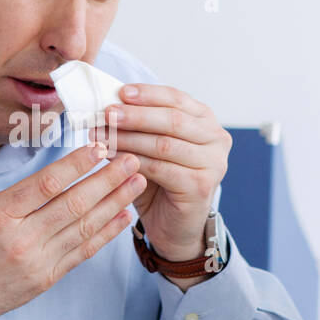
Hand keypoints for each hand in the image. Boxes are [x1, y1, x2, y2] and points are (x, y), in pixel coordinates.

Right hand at [0, 127, 146, 319]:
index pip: (46, 184)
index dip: (76, 164)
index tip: (99, 147)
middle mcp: (20, 240)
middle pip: (74, 204)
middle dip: (108, 179)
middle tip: (133, 158)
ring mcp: (36, 263)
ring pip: (84, 228)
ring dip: (114, 203)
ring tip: (138, 182)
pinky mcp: (44, 280)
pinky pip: (82, 253)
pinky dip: (106, 234)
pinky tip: (124, 217)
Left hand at [90, 84, 230, 262]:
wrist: (174, 226)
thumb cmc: (160, 181)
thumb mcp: (150, 145)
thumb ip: (139, 124)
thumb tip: (107, 105)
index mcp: (205, 120)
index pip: (176, 98)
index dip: (148, 94)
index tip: (120, 93)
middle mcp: (216, 138)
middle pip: (172, 119)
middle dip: (135, 115)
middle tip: (107, 114)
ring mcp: (213, 162)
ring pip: (164, 143)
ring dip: (129, 138)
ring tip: (102, 137)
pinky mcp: (201, 185)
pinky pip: (161, 168)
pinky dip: (134, 161)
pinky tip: (113, 159)